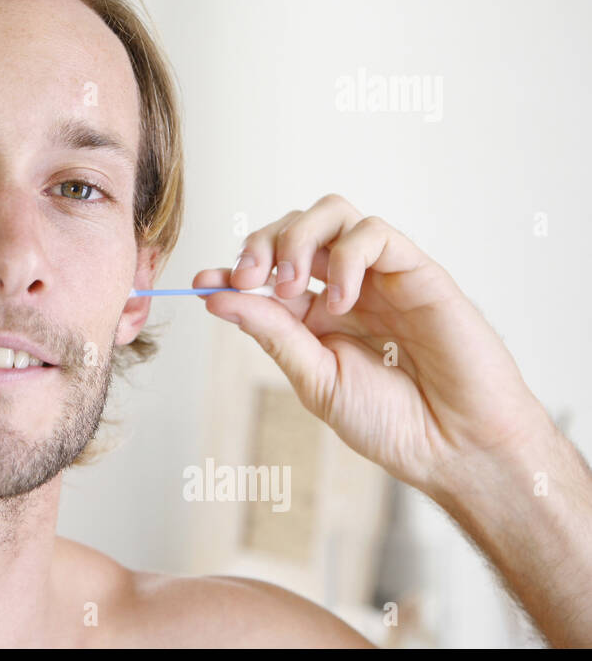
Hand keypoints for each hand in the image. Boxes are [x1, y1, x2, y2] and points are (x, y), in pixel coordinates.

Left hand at [194, 193, 551, 494]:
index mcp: (315, 314)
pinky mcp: (417, 270)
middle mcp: (345, 286)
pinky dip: (347, 257)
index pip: (266, 270)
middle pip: (294, 227)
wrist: (457, 447)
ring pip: (332, 213)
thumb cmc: (393, 422)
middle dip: (261, 244)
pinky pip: (374, 233)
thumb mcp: (314, 378)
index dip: (232, 269)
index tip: (202, 282)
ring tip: (291, 285)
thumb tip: (215, 297)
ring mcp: (380, 275)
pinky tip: (343, 302)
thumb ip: (270, 331)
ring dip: (298, 238)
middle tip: (248, 278)